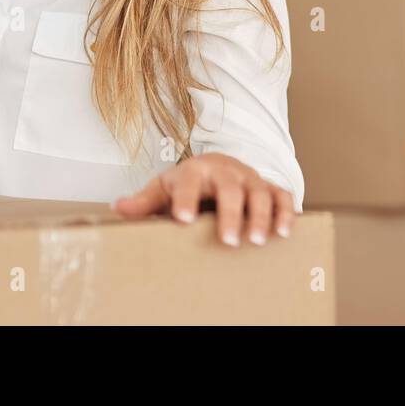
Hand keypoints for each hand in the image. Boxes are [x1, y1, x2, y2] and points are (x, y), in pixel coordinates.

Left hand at [112, 153, 294, 246]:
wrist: (216, 165)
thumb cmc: (188, 182)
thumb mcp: (164, 188)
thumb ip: (145, 201)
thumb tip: (118, 208)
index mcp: (196, 170)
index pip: (189, 181)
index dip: (186, 199)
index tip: (183, 219)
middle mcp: (226, 171)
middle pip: (230, 187)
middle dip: (230, 213)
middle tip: (227, 240)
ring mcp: (249, 178)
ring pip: (259, 192)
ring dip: (260, 216)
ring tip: (255, 240)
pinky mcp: (267, 187)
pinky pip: (281, 195)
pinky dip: (285, 211)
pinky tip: (284, 232)